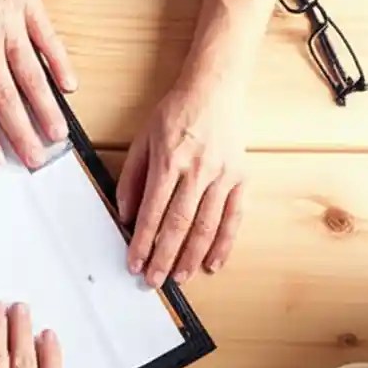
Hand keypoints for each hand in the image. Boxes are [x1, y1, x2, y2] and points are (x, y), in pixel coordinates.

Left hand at [0, 0, 76, 168]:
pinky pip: (47, 38)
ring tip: (55, 133)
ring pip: (29, 72)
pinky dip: (59, 63)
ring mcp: (7, 20)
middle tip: (33, 159)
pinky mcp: (26, 2)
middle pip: (3, 94)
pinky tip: (68, 86)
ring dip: (44, 107)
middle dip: (20, 132)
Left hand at [117, 81, 246, 287]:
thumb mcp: (144, 139)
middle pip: (179, 224)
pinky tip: (213, 262)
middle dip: (164, 257)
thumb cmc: (177, 111)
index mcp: (170, 160)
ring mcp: (223, 175)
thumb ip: (133, 178)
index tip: (134, 262)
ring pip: (207, 225)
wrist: (215, 87)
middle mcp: (198, 170)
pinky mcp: (241, 177)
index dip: (143, 242)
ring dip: (192, 256)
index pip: (153, 212)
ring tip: (180, 276)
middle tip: (154, 280)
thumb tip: (126, 215)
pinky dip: (224, 243)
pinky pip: (234, 217)